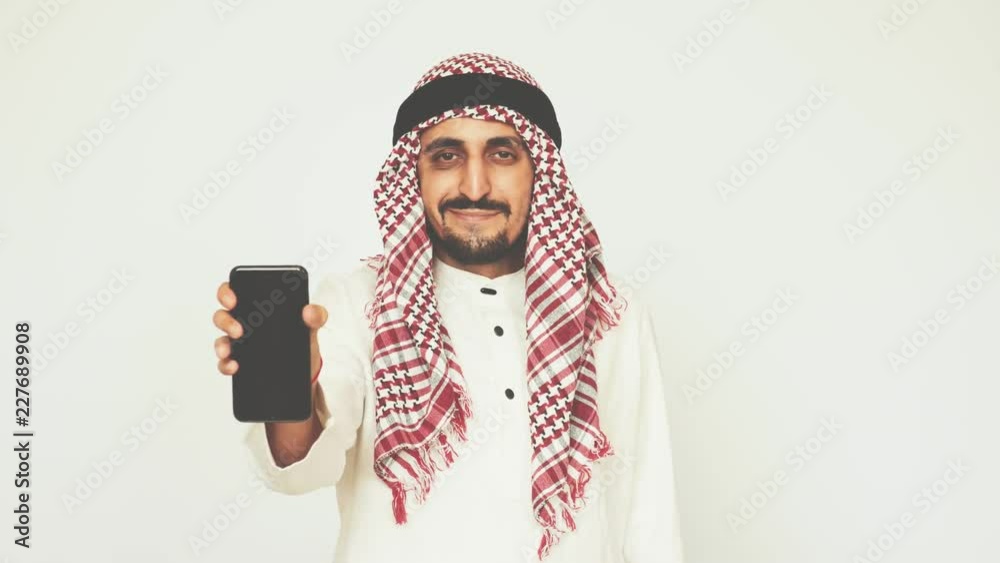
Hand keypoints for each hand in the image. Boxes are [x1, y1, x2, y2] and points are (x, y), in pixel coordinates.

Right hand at [213, 281, 327, 381]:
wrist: (306, 369)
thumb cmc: (303, 340)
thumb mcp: (312, 327)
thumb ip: (316, 315)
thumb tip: (309, 311)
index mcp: (258, 307)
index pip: (235, 292)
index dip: (227, 292)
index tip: (232, 300)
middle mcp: (244, 322)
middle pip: (223, 315)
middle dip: (225, 321)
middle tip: (238, 330)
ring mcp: (240, 343)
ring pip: (221, 339)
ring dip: (221, 344)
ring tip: (230, 351)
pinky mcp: (240, 361)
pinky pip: (225, 362)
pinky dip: (225, 364)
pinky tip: (233, 366)